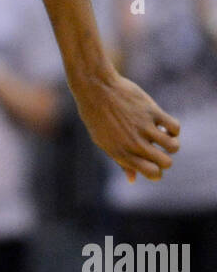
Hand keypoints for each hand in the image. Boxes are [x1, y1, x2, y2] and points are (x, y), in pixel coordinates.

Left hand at [72, 68, 179, 182]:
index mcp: (122, 154)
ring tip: (164, 138)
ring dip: (172, 144)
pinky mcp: (152, 112)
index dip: (157, 173)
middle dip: (166, 160)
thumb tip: (133, 180)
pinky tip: (164, 126)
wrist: (97, 91)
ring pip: (173, 146)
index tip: (154, 165)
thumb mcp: (105, 144)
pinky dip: (173, 129)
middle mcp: (135, 144)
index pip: (151, 172)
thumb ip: (121, 162)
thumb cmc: (98, 119)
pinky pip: (174, 127)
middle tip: (159, 151)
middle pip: (166, 162)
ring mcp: (144, 128)